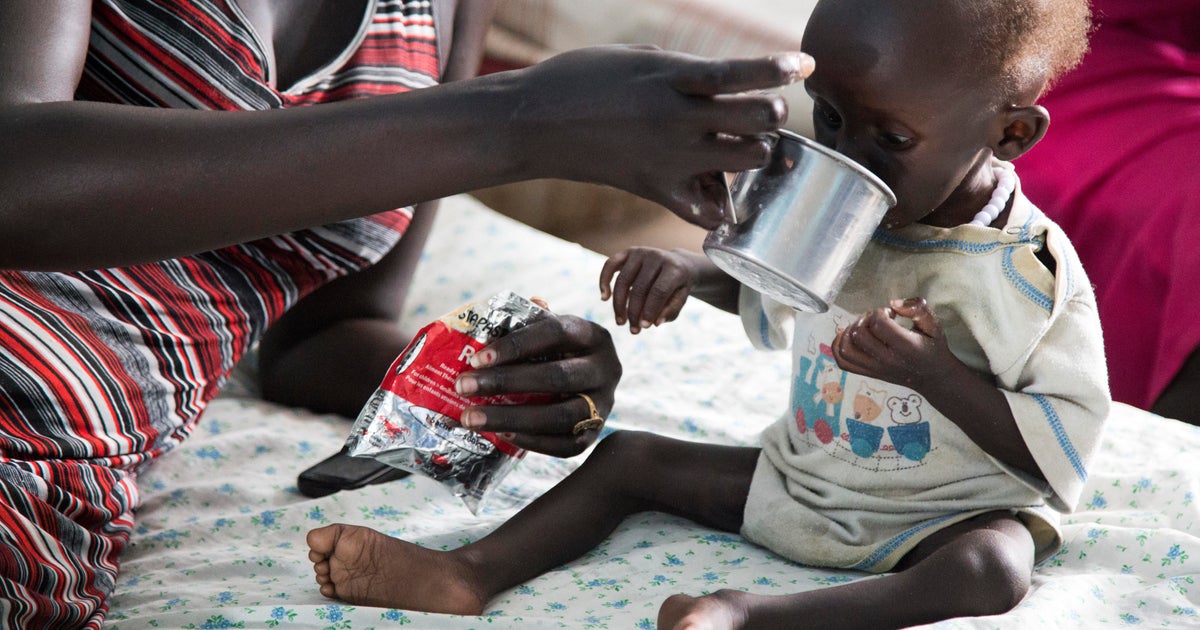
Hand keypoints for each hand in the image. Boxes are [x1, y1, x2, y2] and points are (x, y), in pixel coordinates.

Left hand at [453, 314, 621, 456]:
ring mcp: (604, 404)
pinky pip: (565, 445)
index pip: (554, 333)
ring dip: (512, 418)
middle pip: (558, 377)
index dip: (515, 345)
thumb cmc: (559, 352)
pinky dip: (532, 442)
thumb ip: (525, 324)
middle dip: (506, 382)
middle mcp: (606, 369)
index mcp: (592, 335)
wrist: (591, 383)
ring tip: (472, 418)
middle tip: (464, 387)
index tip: (477, 359)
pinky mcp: (596, 433)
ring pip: (561, 416)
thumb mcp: (549, 331)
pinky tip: (501, 435)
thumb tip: (490, 324)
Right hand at [511, 45, 812, 227]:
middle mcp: (676, 118)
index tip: (803, 64)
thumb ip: (682, 68)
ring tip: (743, 146)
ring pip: (744, 160)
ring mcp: (668, 157)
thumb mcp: (636, 57)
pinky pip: (705, 209)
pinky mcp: (654, 188)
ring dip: (754, 151)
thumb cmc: (581, 78)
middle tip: (765, 113)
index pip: (739, 73)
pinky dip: (719, 205)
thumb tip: (721, 79)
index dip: (778, 69)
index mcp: (671, 77)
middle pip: (755, 120)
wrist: (535, 122)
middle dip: (771, 115)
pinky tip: (718, 194)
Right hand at [599, 247, 693, 333]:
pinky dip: (604, 280)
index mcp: (674, 268)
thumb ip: (669, 311)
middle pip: (640, 288)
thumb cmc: (677, 286)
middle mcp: (657, 256)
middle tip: (633, 330)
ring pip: (623, 279)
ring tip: (620, 322)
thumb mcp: (680, 299)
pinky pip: (610, 264)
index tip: (644, 327)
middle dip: (634, 312)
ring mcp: (641, 252)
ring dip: (619, 303)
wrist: (678, 264)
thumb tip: (654, 323)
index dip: (650, 310)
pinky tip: (604, 297)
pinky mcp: (628, 251)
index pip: (659, 291)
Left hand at [831, 298, 954, 390]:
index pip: (879, 325)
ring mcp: (874, 369)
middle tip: (877, 318)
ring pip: (846, 347)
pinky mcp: (867, 373)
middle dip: (865, 319)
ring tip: (864, 327)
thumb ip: (918, 309)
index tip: (890, 313)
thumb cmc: (932, 347)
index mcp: (905, 347)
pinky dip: (839, 346)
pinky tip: (850, 336)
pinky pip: (842, 361)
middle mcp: (887, 360)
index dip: (880, 312)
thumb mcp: (934, 325)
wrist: (932, 377)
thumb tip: (893, 303)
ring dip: (850, 330)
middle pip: (859, 334)